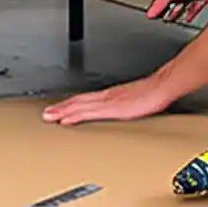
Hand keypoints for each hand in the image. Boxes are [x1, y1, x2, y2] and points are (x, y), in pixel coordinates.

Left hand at [40, 74, 174, 125]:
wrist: (161, 86)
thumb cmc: (152, 93)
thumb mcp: (134, 99)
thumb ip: (124, 104)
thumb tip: (121, 109)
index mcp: (110, 95)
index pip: (84, 100)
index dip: (69, 105)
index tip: (56, 109)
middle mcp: (105, 96)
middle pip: (78, 102)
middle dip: (61, 108)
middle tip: (45, 115)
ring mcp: (108, 102)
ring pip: (80, 106)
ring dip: (63, 111)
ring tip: (50, 116)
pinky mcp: (113, 108)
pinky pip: (89, 113)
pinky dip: (75, 116)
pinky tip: (67, 120)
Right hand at [146, 0, 207, 23]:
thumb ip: (160, 2)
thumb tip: (150, 13)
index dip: (154, 8)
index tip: (150, 17)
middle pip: (170, 3)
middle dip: (165, 12)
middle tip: (160, 20)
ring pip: (181, 6)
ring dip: (176, 14)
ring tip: (172, 22)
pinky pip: (193, 9)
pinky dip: (190, 14)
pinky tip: (188, 19)